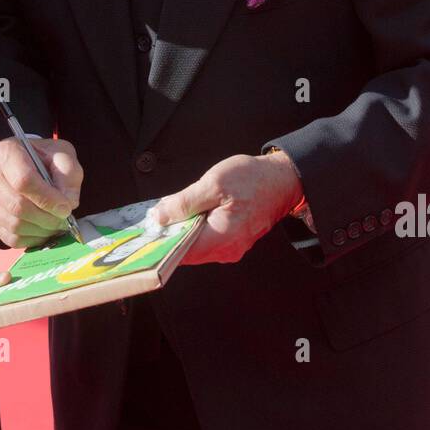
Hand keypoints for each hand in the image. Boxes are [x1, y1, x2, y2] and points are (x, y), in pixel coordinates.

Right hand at [0, 136, 81, 248]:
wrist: (29, 161)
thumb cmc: (46, 157)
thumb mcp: (63, 154)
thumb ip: (69, 174)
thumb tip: (68, 204)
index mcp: (7, 152)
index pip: (23, 181)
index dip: (47, 199)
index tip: (66, 208)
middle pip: (17, 206)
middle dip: (46, 218)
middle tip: (64, 220)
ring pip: (13, 225)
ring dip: (40, 230)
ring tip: (57, 226)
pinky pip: (9, 237)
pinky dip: (31, 240)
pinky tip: (44, 231)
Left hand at [150, 152, 301, 264]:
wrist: (283, 179)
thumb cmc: (252, 179)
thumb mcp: (214, 183)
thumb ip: (184, 202)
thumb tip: (159, 217)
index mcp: (222, 238)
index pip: (181, 251)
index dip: (161, 241)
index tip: (147, 230)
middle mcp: (227, 250)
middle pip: (187, 251)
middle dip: (170, 234)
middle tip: (156, 215)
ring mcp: (232, 248)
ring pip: (196, 246)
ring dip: (182, 230)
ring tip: (173, 210)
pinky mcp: (234, 241)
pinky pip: (207, 241)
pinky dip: (195, 229)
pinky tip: (190, 213)